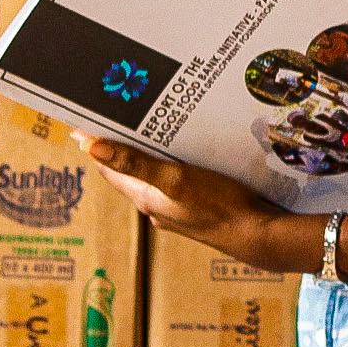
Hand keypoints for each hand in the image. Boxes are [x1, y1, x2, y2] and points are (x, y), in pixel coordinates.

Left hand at [83, 138, 309, 273]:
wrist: (256, 234)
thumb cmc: (217, 205)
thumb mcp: (175, 178)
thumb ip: (135, 163)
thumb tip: (91, 147)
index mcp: (144, 198)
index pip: (110, 168)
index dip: (99, 144)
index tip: (92, 117)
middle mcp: (156, 205)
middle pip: (132, 170)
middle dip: (127, 143)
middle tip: (128, 111)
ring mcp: (176, 208)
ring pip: (156, 175)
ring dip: (153, 152)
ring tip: (158, 124)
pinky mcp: (195, 207)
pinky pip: (177, 180)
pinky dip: (175, 163)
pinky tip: (189, 151)